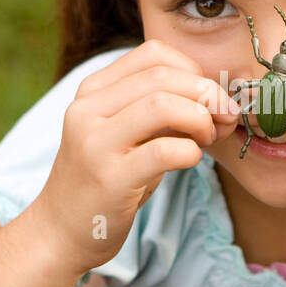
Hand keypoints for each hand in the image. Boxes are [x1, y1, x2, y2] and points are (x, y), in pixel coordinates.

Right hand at [33, 39, 239, 277]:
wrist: (60, 232)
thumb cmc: (105, 181)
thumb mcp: (125, 134)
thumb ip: (159, 108)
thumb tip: (216, 96)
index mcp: (93, 91)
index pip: (153, 54)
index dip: (194, 70)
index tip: (210, 97)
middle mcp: (88, 110)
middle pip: (163, 76)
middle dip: (207, 93)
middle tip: (225, 117)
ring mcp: (96, 143)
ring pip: (163, 105)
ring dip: (200, 119)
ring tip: (207, 138)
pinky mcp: (110, 178)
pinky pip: (165, 150)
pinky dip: (191, 152)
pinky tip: (190, 160)